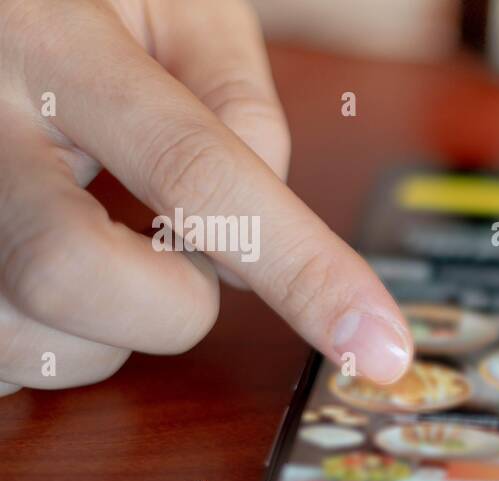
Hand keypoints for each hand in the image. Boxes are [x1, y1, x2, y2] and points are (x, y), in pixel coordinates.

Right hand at [0, 0, 412, 397]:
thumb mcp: (177, 6)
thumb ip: (235, 102)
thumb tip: (265, 234)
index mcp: (51, 42)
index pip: (198, 174)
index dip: (303, 272)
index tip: (379, 345)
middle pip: (72, 275)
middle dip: (168, 306)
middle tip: (181, 258)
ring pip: (27, 339)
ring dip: (107, 333)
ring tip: (107, 250)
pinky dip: (56, 343)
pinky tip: (61, 277)